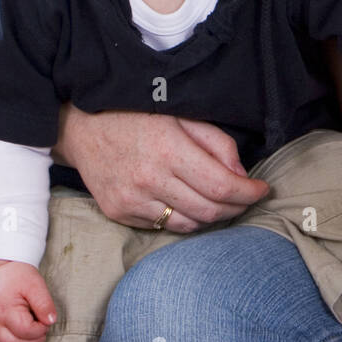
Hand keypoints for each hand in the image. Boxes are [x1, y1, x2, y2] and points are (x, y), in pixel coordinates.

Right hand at [0, 257, 55, 341]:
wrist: (0, 267)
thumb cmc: (18, 275)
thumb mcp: (36, 285)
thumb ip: (44, 304)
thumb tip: (51, 322)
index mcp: (5, 311)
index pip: (27, 332)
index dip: (41, 329)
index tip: (45, 319)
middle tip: (41, 329)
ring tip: (32, 335)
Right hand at [54, 106, 269, 229]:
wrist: (80, 128)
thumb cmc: (134, 115)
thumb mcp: (180, 115)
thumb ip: (216, 143)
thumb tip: (240, 174)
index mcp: (168, 149)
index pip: (221, 186)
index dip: (248, 192)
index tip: (262, 189)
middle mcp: (149, 179)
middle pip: (209, 211)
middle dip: (236, 207)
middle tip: (246, 198)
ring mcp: (132, 201)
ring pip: (188, 225)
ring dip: (212, 217)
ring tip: (220, 202)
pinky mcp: (119, 213)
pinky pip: (163, 227)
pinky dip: (183, 219)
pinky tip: (187, 203)